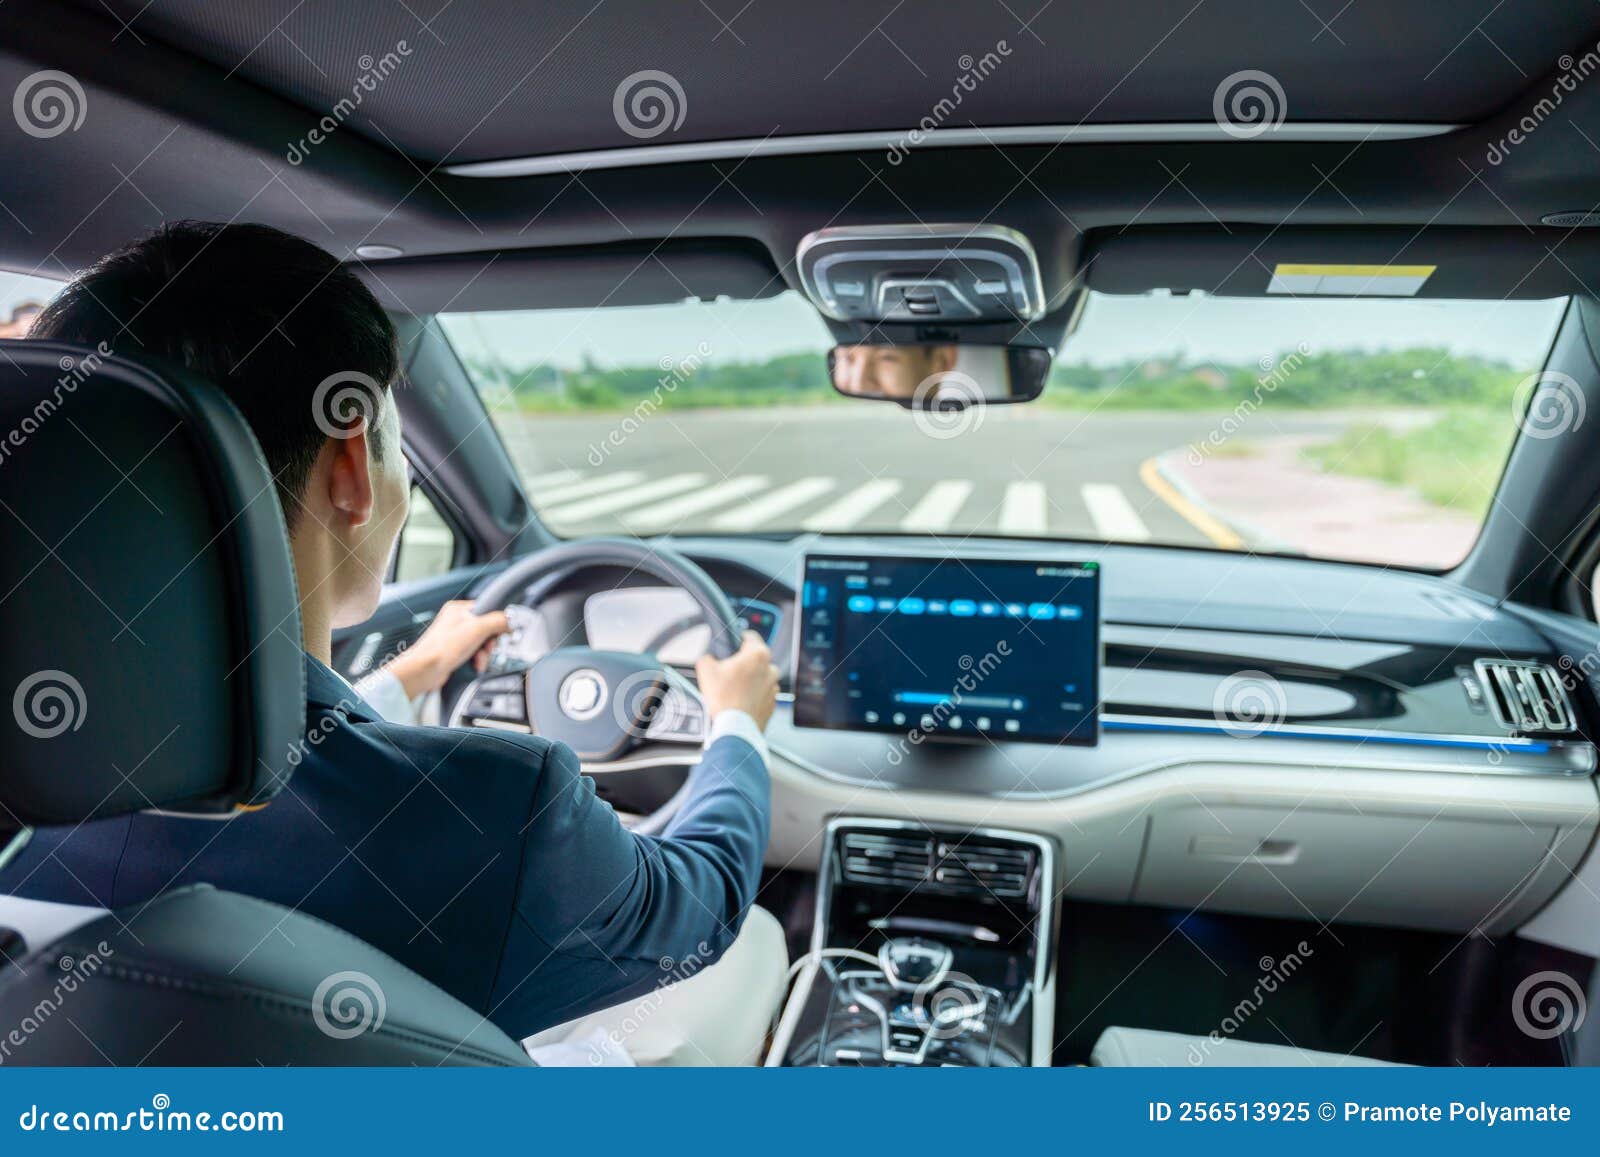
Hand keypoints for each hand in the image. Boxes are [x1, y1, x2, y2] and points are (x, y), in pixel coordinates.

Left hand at [384, 600, 510, 698]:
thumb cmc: (441, 648)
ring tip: (478, 660)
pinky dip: (476, 661)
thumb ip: (497, 621)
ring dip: (483, 655)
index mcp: (458, 609)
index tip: (500, 633)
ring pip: (481, 644)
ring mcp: (454, 638)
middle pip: (486, 629)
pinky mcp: (454, 652)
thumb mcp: (477, 629)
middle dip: (489, 644)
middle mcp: (455, 622)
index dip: (495, 624)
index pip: (487, 611)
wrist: (426, 670)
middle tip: (487, 648)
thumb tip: (510, 621)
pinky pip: (474, 654)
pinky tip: (474, 665)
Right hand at [695, 631, 779, 730]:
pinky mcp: (773, 702)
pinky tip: (740, 700)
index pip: (751, 636)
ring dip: (750, 679)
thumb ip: (707, 657)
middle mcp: (770, 669)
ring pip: (761, 676)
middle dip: (744, 662)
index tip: (736, 641)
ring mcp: (774, 687)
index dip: (740, 638)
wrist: (736, 727)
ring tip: (733, 689)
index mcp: (757, 655)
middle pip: (756, 658)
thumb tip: (708, 659)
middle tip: (729, 671)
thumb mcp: (705, 669)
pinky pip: (763, 693)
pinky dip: (754, 694)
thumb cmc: (725, 699)